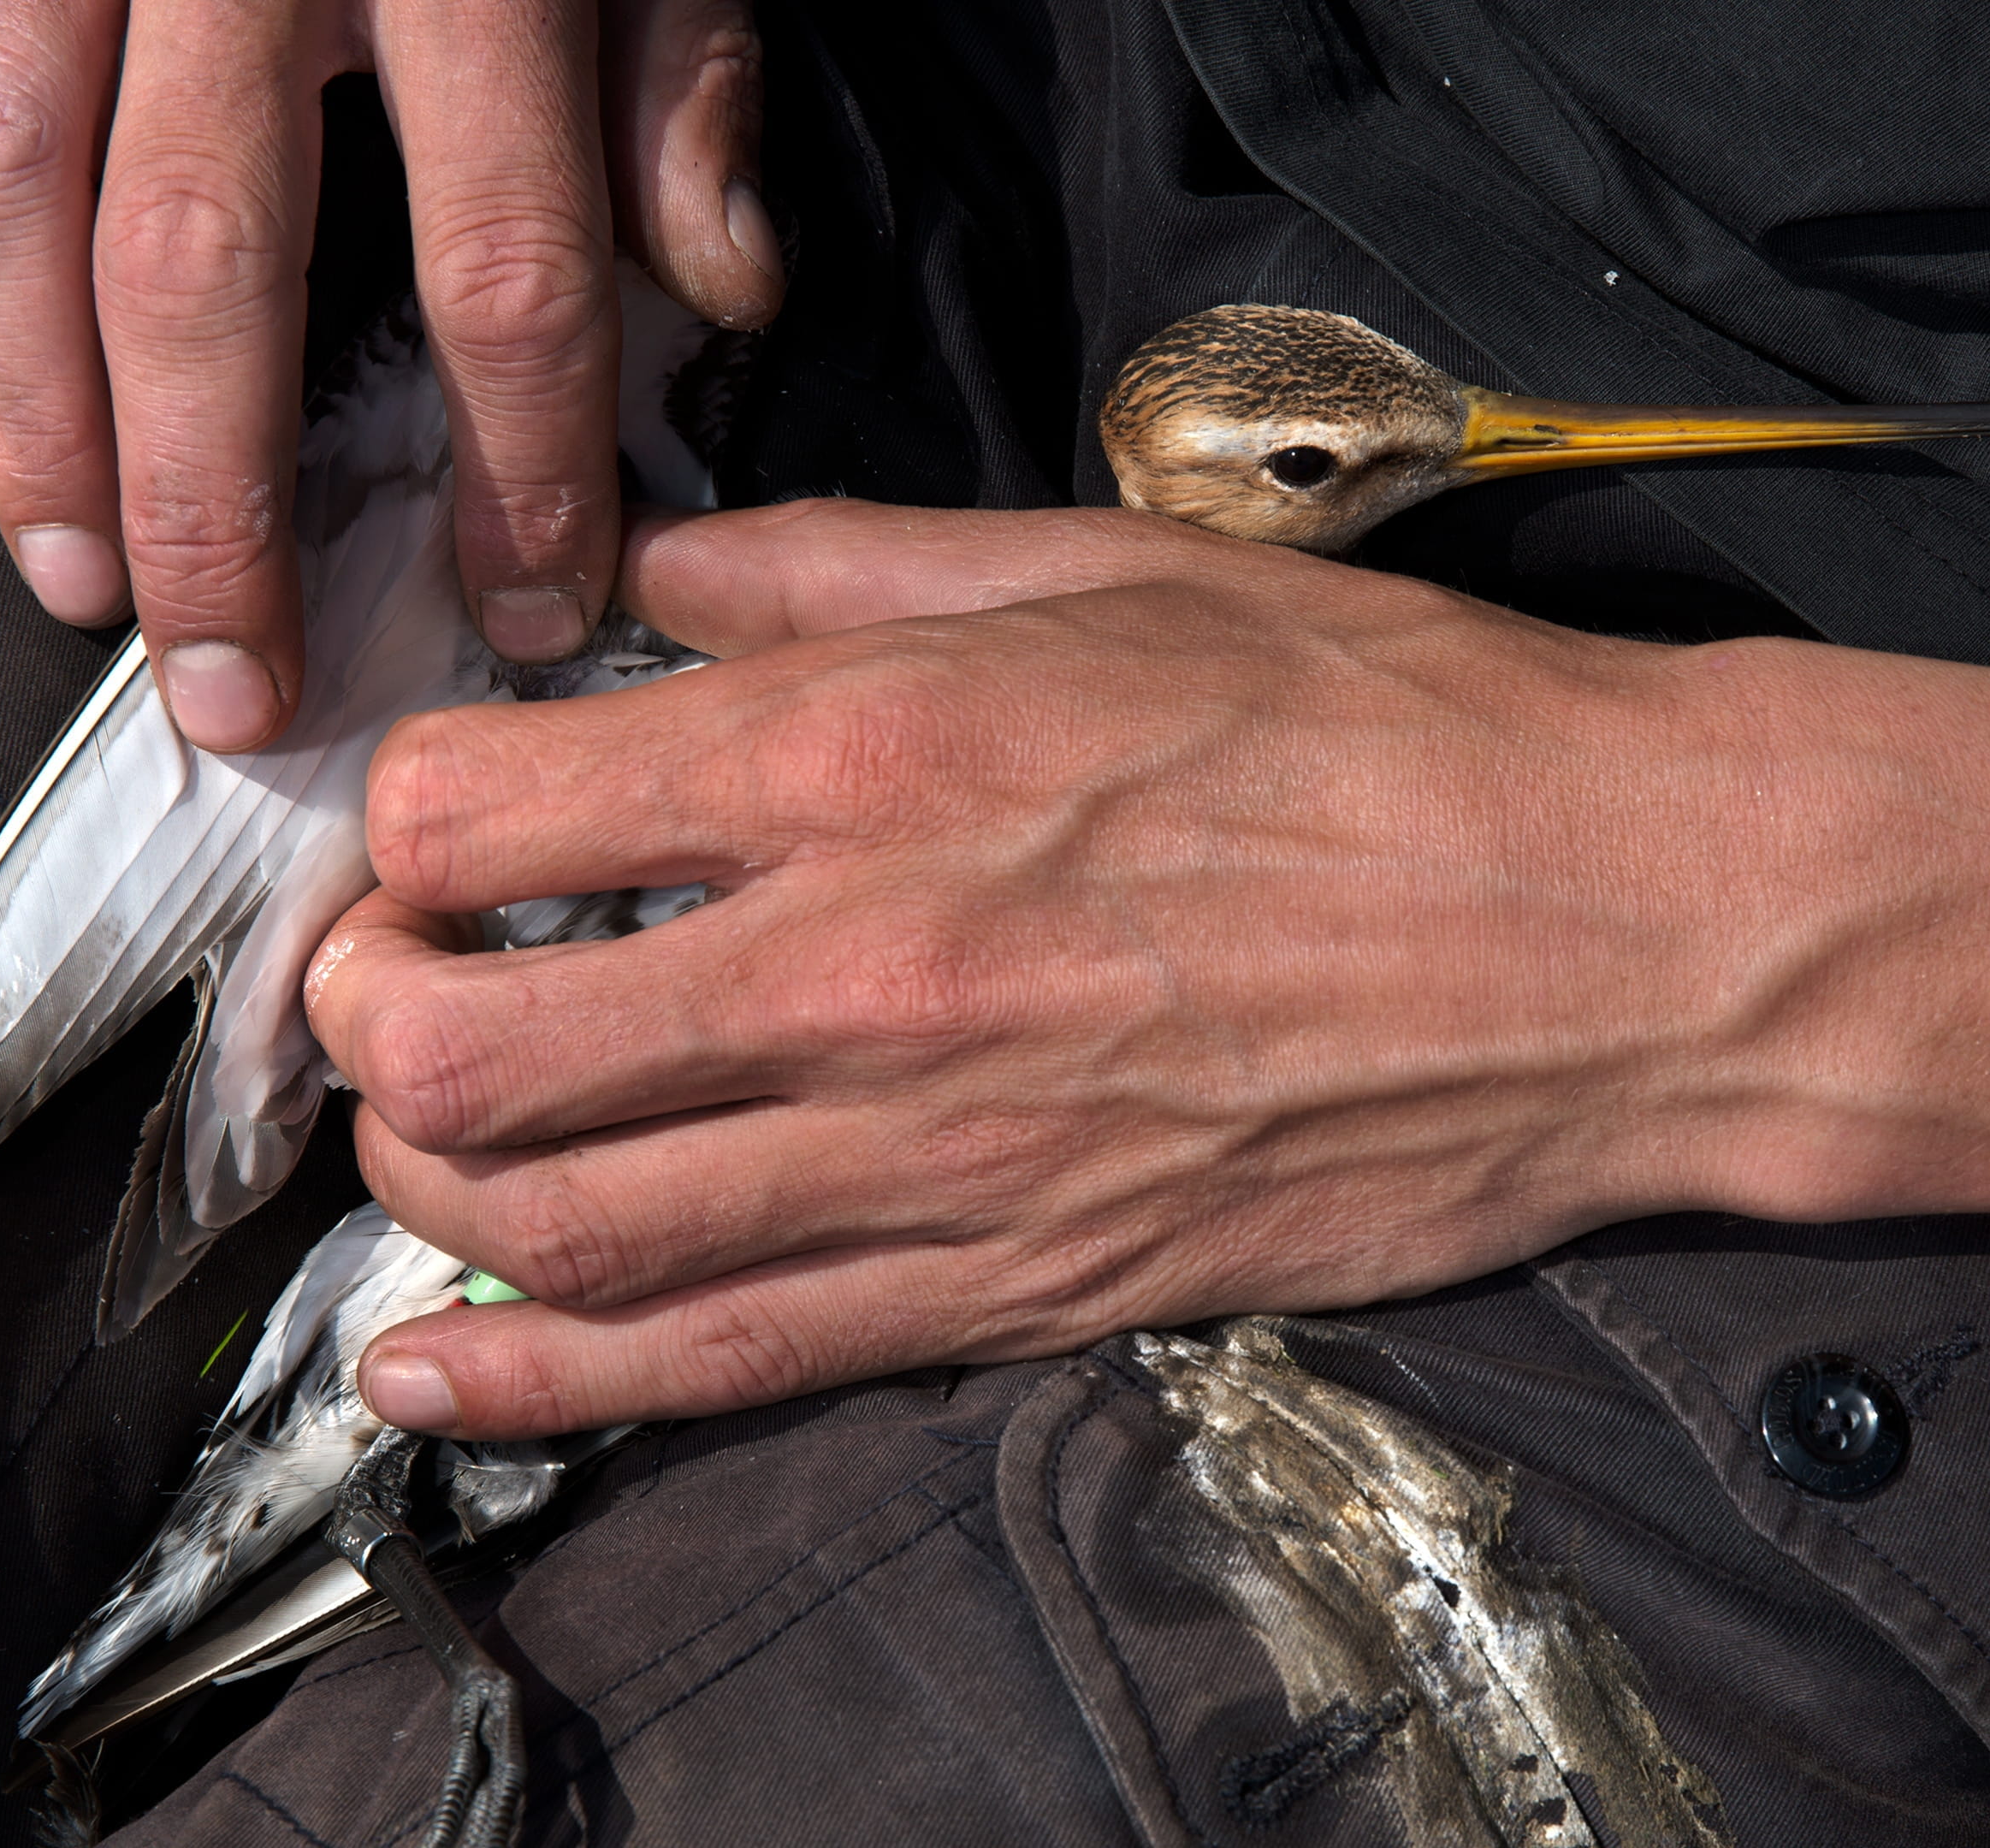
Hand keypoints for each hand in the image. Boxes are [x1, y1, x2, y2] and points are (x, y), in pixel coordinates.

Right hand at [0, 0, 780, 749]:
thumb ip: (676, 87)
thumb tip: (723, 289)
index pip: (506, 263)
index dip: (522, 465)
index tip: (528, 604)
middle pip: (208, 274)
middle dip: (216, 511)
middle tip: (241, 686)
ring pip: (11, 209)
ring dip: (37, 429)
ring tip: (83, 590)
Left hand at [311, 500, 1989, 1440]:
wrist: (1619, 934)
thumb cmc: (1399, 737)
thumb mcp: (1113, 572)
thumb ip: (847, 571)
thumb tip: (670, 581)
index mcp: (870, 759)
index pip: (482, 806)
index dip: (411, 818)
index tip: (442, 825)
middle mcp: (860, 971)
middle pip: (461, 1041)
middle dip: (370, 1019)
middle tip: (396, 988)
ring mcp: (931, 1155)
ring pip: (555, 1222)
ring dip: (436, 1189)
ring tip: (430, 1144)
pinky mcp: (1011, 1285)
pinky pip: (720, 1361)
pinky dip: (539, 1383)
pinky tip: (431, 1373)